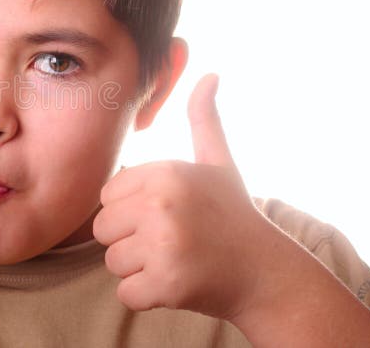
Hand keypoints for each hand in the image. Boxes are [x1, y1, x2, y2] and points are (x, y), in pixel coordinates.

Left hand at [93, 74, 269, 318]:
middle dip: (130, 240)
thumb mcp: (218, 162)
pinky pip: (125, 293)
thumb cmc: (232, 214)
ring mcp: (164, 245)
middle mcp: (162, 205)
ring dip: (138, 268)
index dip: (130, 209)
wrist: (266, 272)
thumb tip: (210, 74)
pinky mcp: (167, 284)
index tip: (165, 215)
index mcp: (165, 173)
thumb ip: (204, 119)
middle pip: (103, 229)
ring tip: (175, 259)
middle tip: (169, 241)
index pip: (107, 196)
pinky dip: (146, 295)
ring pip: (112, 261)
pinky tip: (176, 282)